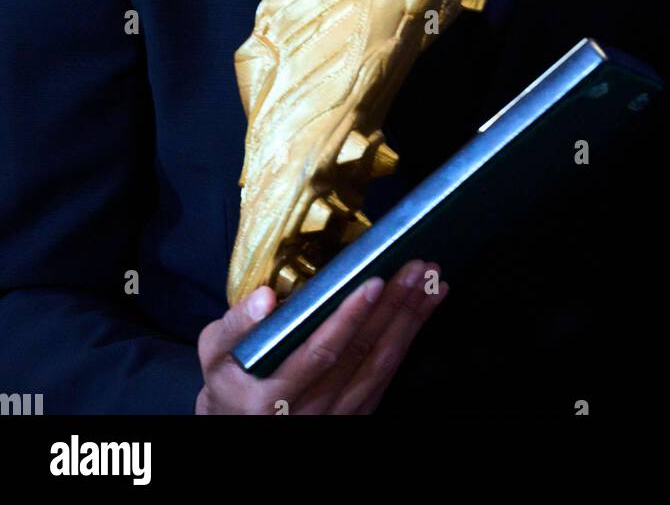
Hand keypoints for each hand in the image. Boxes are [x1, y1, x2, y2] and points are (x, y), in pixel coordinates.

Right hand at [195, 259, 447, 413]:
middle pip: (361, 356)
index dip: (348, 318)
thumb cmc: (228, 382)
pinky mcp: (356, 413)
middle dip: (393, 308)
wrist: (238, 426)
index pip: (319, 353)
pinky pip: (387, 375)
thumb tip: (264, 297)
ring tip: (430, 281)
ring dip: (410, 320)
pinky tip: (423, 310)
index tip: (372, 282)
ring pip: (381, 365)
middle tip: (417, 268)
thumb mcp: (214, 353)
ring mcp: (338, 415)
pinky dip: (408, 338)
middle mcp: (311, 410)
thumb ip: (235, 324)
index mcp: (273, 394)